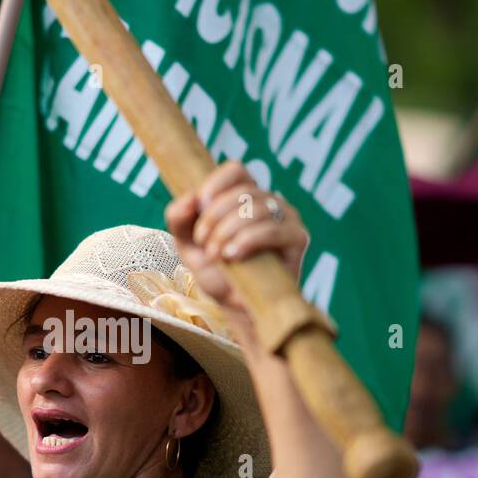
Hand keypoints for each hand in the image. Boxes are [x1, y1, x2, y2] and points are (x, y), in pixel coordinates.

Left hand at [164, 161, 307, 314]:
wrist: (238, 307)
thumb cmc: (217, 273)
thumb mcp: (188, 246)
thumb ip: (179, 220)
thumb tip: (190, 199)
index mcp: (245, 196)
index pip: (236, 170)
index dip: (215, 184)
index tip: (199, 207)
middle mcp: (268, 202)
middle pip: (243, 191)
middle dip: (215, 217)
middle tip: (204, 243)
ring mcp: (286, 218)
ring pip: (256, 208)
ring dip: (228, 232)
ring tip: (217, 255)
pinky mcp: (298, 238)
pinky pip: (272, 229)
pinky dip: (247, 241)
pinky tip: (232, 257)